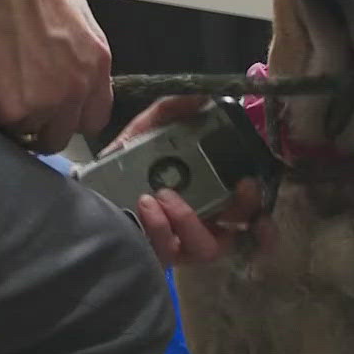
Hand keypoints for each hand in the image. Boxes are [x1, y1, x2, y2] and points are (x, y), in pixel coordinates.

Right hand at [0, 0, 111, 152]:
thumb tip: (53, 67)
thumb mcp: (69, 17)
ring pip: (25, 133)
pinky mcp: (11, 110)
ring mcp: (47, 104)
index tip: (48, 112)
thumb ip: (69, 53)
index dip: (68, 117)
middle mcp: (79, 89)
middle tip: (11, 105)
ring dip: (8, 119)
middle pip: (61, 135)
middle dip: (37, 126)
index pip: (94, 117)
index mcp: (97, 64)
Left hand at [107, 95, 270, 266]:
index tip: (259, 187)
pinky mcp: (153, 256)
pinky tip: (145, 203)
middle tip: (239, 185)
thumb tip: (203, 97)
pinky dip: (159, 227)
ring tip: (163, 194)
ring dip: (190, 220)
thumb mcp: (148, 131)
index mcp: (209, 198)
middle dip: (244, 209)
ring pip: (206, 248)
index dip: (265, 216)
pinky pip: (166, 251)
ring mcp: (178, 246)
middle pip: (239, 233)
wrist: (87, 188)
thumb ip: (172, 111)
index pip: (250, 217)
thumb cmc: (126, 163)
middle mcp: (200, 226)